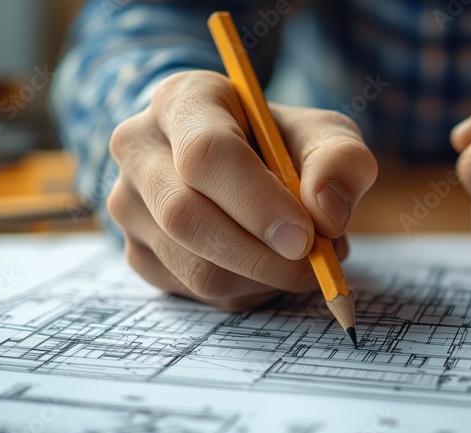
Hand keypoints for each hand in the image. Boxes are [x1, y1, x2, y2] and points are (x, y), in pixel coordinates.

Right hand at [108, 70, 376, 309]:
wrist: (236, 158)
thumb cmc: (278, 142)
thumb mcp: (322, 134)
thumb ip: (339, 162)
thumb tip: (327, 214)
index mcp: (182, 101)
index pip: (205, 154)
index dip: (258, 203)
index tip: (305, 236)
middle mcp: (139, 149)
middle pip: (186, 216)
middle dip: (262, 255)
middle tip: (316, 263)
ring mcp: (130, 204)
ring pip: (194, 267)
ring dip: (263, 278)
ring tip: (303, 260)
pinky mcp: (138, 253)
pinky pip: (196, 293)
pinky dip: (248, 292)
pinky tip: (269, 268)